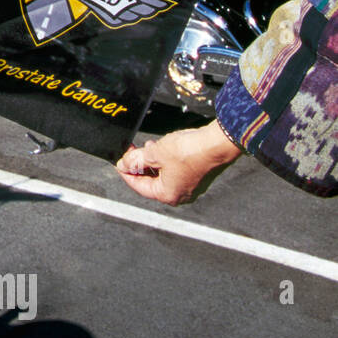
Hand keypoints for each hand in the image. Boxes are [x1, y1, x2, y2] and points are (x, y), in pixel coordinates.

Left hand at [115, 122, 242, 205]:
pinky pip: (176, 171)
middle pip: (151, 181)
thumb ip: (135, 160)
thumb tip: (124, 164)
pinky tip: (163, 148)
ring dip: (153, 161)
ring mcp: (191, 186)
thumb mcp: (154, 154)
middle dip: (140, 165)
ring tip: (147, 147)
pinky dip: (166, 161)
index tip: (120, 162)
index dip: (126, 172)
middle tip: (132, 152)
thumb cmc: (191, 151)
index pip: (138, 186)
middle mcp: (181, 195)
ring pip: (163, 175)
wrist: (218, 142)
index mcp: (168, 195)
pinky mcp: (198, 176)